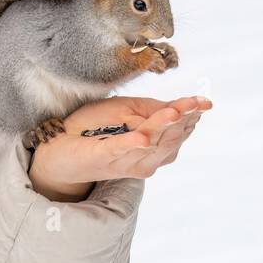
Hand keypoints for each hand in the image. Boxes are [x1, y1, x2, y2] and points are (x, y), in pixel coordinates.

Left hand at [27, 94, 211, 201]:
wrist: (58, 147)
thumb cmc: (92, 128)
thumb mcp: (126, 111)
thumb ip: (151, 110)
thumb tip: (179, 106)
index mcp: (151, 146)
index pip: (177, 130)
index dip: (190, 116)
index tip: (204, 103)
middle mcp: (144, 158)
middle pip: (169, 138)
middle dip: (184, 120)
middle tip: (196, 104)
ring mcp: (125, 159)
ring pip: (151, 142)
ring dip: (164, 126)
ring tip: (177, 111)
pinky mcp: (103, 157)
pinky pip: (120, 150)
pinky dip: (132, 143)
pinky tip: (143, 136)